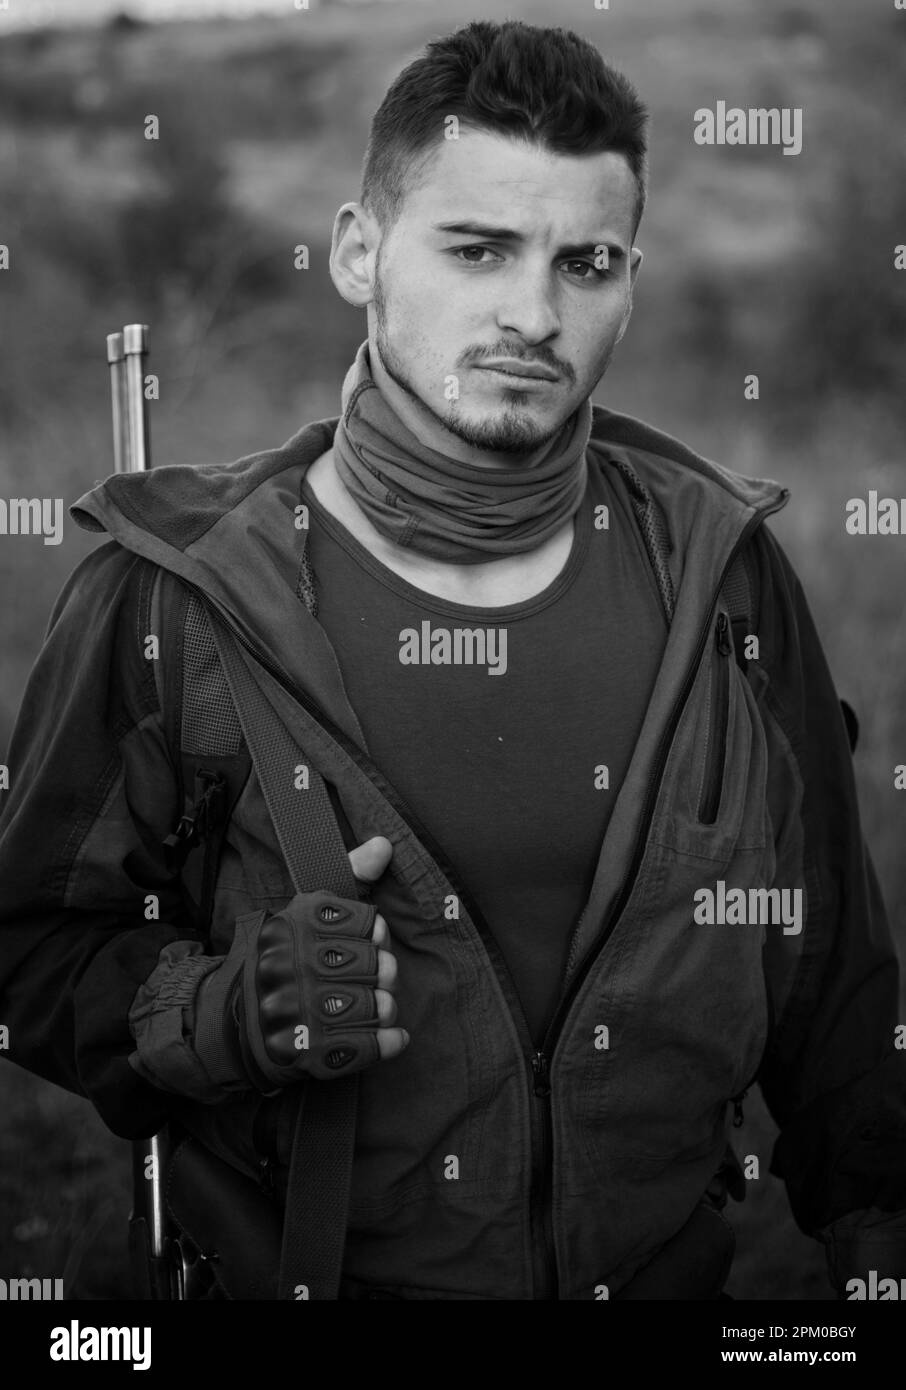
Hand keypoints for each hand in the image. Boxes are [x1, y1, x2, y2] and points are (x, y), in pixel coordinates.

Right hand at [195, 836, 408, 1089]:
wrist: (234, 1019)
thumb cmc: (284, 956)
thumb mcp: (308, 911)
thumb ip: (351, 875)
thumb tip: (384, 845)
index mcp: (300, 925)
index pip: (370, 924)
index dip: (377, 935)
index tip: (369, 942)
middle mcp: (298, 964)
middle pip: (380, 966)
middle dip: (384, 973)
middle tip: (373, 977)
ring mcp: (301, 1011)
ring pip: (377, 1007)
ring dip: (385, 1008)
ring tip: (376, 1006)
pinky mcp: (308, 1050)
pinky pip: (367, 1046)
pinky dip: (387, 1042)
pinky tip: (393, 1037)